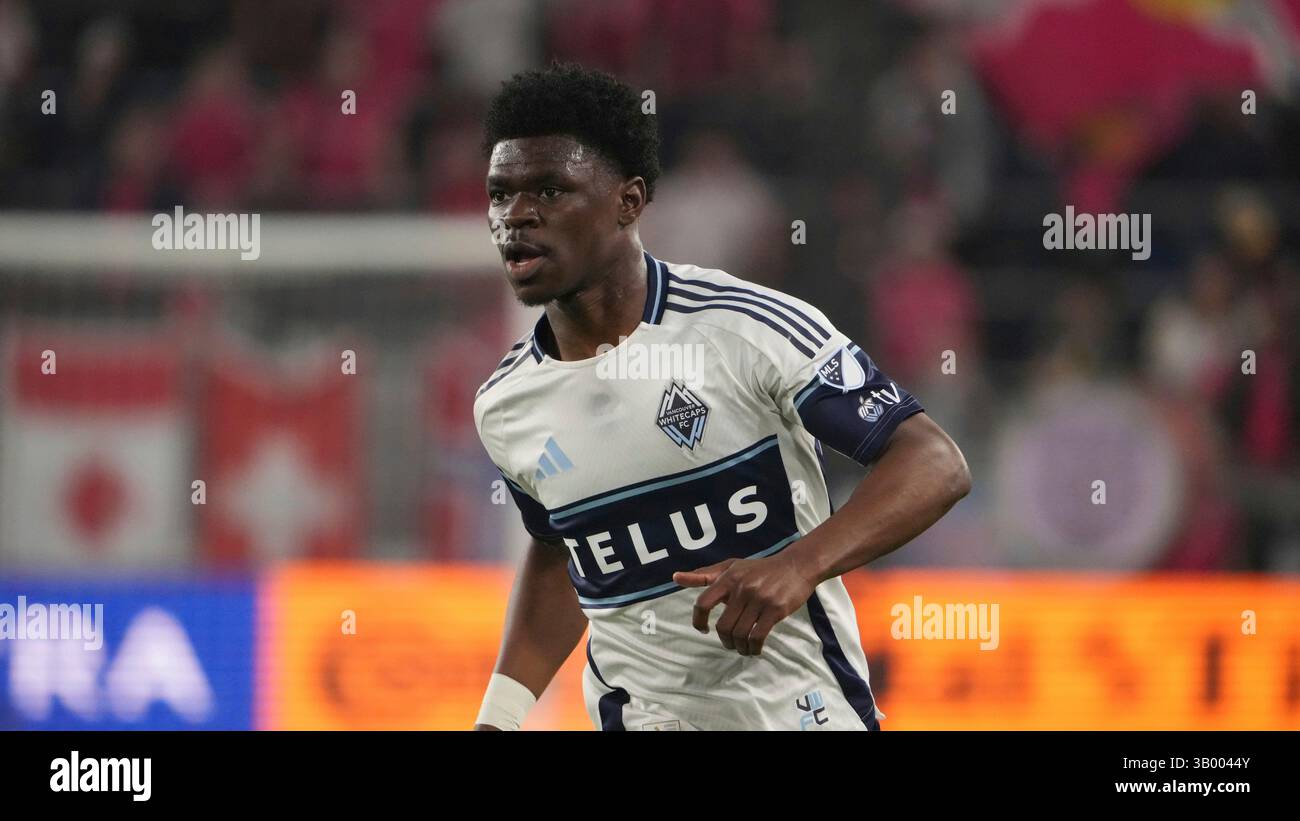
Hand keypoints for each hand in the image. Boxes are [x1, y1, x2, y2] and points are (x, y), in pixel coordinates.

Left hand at [672, 552, 815, 655]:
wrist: (796, 566)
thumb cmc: (760, 569)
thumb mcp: (731, 567)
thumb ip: (703, 575)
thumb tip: (675, 577)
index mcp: (728, 578)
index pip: (703, 603)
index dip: (699, 621)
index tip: (704, 630)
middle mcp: (742, 588)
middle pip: (723, 626)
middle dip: (725, 640)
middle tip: (730, 643)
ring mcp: (759, 599)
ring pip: (740, 634)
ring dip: (739, 647)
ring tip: (743, 648)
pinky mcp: (775, 610)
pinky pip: (758, 636)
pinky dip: (754, 648)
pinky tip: (755, 649)